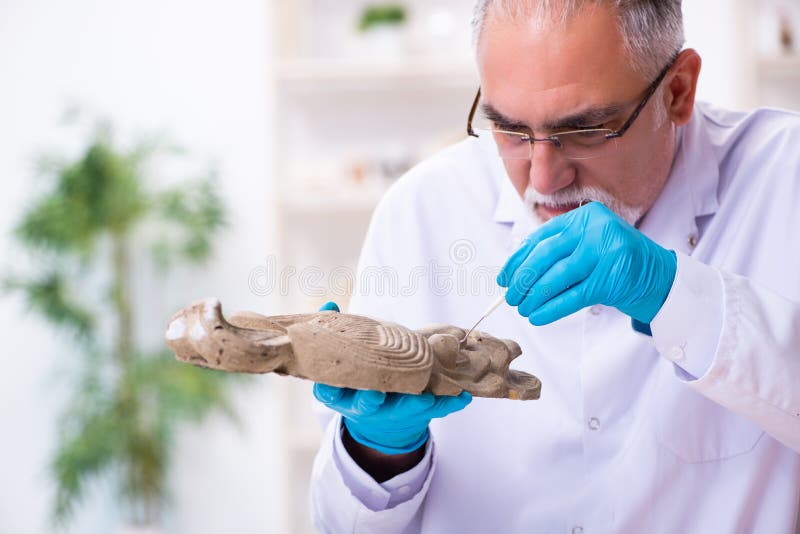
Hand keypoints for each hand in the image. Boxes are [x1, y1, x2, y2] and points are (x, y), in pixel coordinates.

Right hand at [313, 301, 471, 454]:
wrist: (381, 417)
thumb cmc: (361, 379)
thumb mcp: (346, 359)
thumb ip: (338, 333)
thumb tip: (330, 304)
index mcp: (341, 394)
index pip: (331, 394)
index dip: (332, 391)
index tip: (334, 386)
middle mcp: (363, 407)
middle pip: (366, 405)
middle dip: (370, 400)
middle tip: (377, 393)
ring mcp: (391, 413)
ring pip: (402, 410)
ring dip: (414, 403)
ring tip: (426, 396)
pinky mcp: (417, 415)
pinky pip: (434, 409)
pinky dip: (448, 402)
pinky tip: (462, 396)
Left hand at [497, 202, 676, 325]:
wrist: (657, 276)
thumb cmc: (613, 260)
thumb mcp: (587, 243)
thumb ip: (558, 249)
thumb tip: (514, 272)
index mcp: (585, 217)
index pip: (541, 238)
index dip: (518, 260)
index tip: (504, 278)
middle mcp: (596, 229)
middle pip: (546, 256)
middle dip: (523, 279)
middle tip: (510, 297)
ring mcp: (605, 253)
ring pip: (557, 278)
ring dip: (534, 297)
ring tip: (523, 308)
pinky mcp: (611, 278)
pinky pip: (573, 297)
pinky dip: (551, 309)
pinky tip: (537, 317)